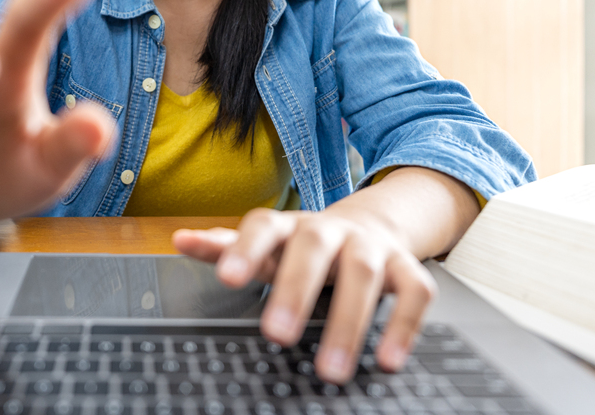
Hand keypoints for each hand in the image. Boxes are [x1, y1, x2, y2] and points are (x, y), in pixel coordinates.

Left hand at [173, 207, 437, 384]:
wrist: (372, 225)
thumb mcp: (267, 246)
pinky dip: (403, 325)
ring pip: (363, 273)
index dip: (245, 247)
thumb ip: (224, 246)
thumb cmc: (306, 246)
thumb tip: (179, 240)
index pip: (264, 225)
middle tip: (276, 335)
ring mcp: (372, 247)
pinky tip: (387, 360)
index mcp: (290, 226)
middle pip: (313, 248)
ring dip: (348, 321)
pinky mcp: (408, 266)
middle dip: (295, 290)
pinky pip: (415, 291)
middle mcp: (332, 230)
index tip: (227, 277)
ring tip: (330, 370)